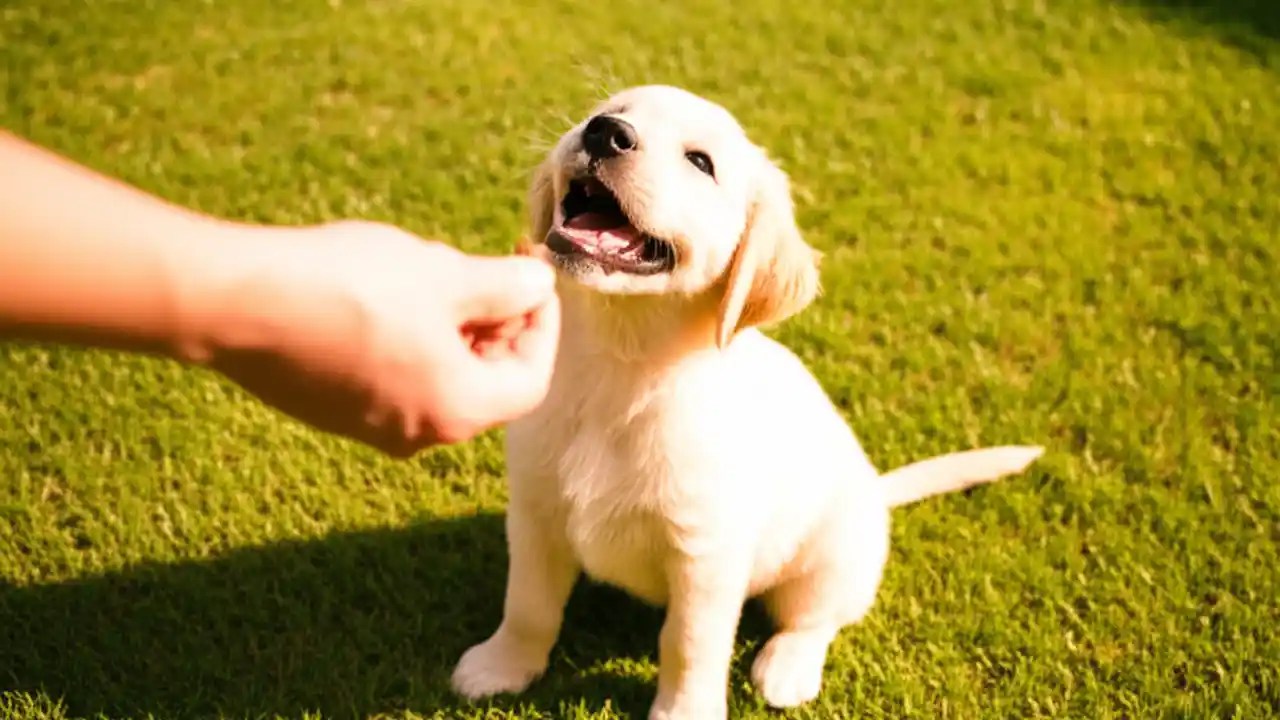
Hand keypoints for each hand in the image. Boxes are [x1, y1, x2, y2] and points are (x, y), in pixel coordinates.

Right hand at [200, 220, 560, 456]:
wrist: (234, 302)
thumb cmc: (347, 287)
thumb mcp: (443, 275)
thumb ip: (506, 286)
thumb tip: (540, 283)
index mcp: (458, 410)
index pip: (531, 377)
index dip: (542, 323)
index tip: (531, 274)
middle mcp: (420, 433)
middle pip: (487, 381)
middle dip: (497, 322)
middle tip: (488, 266)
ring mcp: (372, 427)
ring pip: (440, 376)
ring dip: (454, 326)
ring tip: (433, 270)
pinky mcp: (334, 410)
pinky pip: (397, 378)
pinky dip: (412, 339)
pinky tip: (389, 292)